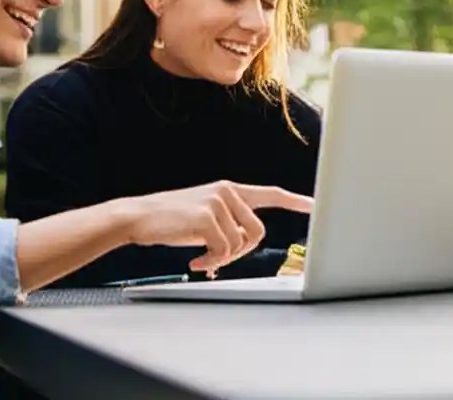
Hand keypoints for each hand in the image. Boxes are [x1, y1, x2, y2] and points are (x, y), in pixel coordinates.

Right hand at [118, 181, 312, 275]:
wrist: (139, 217)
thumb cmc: (170, 221)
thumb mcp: (204, 217)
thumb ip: (228, 224)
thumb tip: (242, 247)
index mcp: (229, 190)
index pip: (268, 193)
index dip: (293, 201)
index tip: (313, 205)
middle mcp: (227, 191)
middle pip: (257, 232)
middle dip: (241, 252)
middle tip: (217, 258)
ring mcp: (217, 202)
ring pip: (240, 244)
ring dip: (222, 258)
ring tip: (202, 258)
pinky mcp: (207, 216)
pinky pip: (223, 250)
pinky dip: (211, 262)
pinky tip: (196, 261)